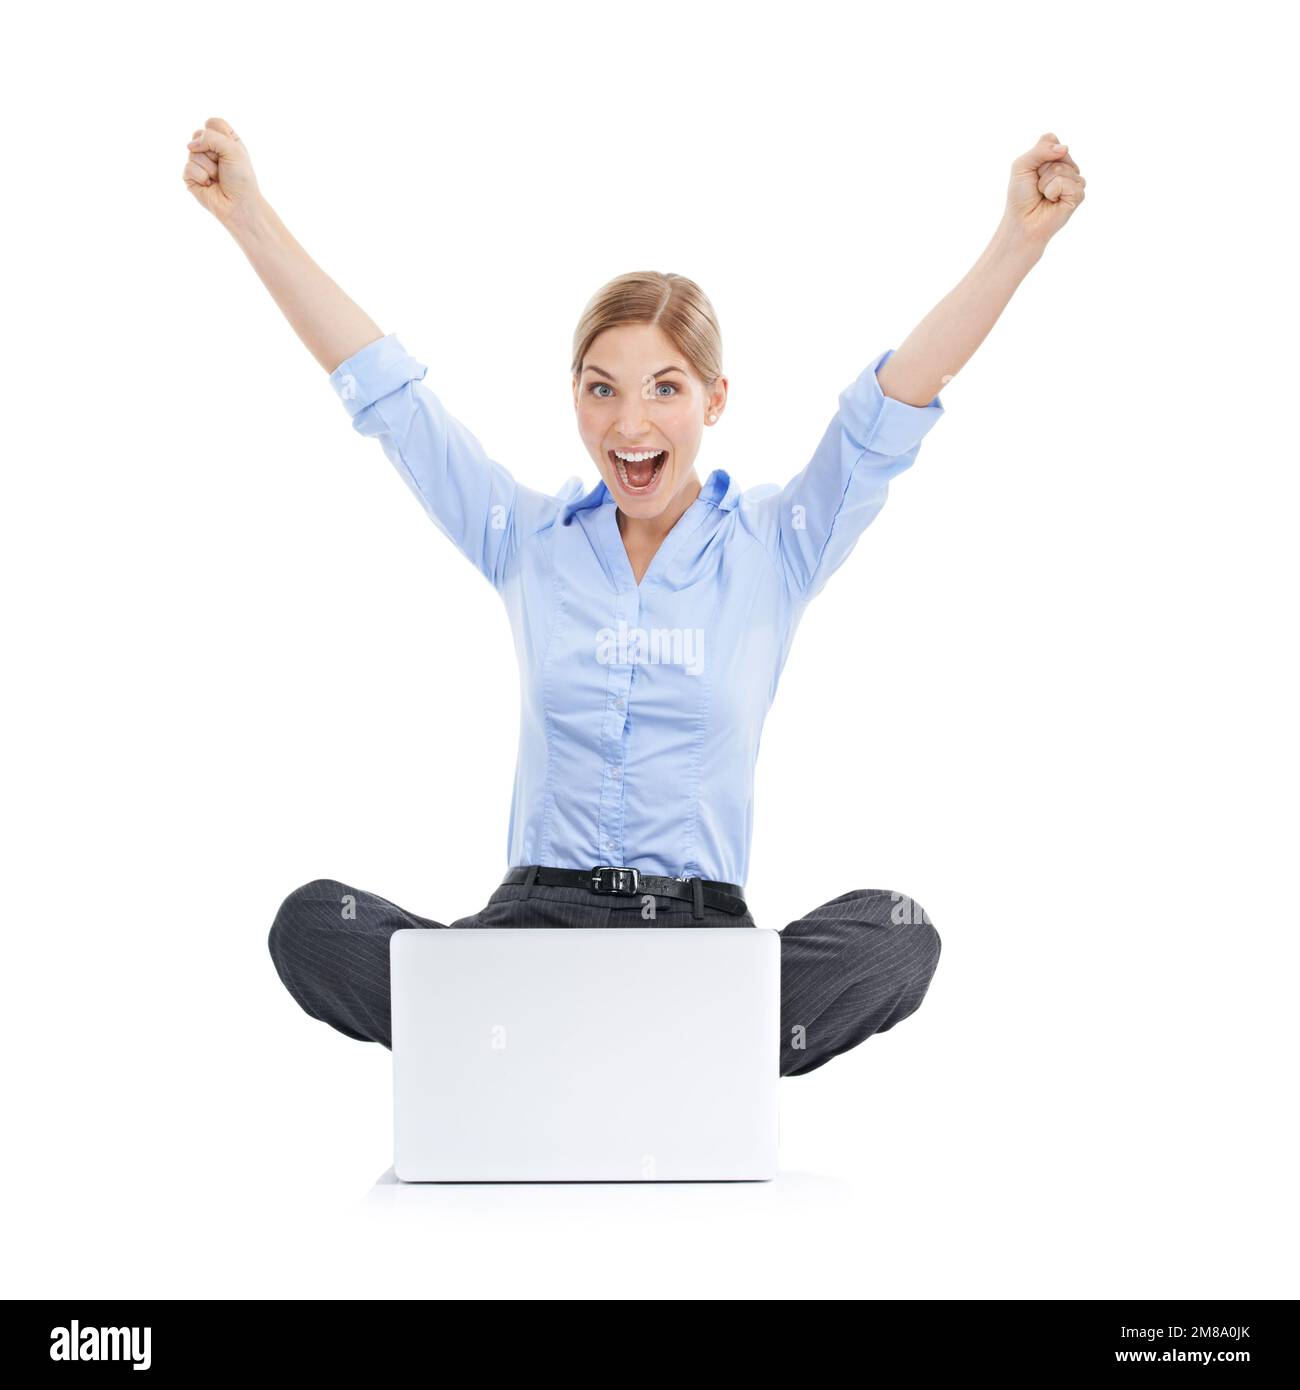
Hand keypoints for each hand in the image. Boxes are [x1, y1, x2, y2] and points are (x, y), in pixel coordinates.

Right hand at [182, 116, 261, 224]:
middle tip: (223, 166)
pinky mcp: (190, 176)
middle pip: (198, 134)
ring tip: (218, 178)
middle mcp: (211, 149)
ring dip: (209, 167)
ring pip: (192, 152)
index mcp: (224, 140)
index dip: (219, 134)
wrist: (239, 205)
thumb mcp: (233, 149)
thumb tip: (190, 146)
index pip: (212, 123)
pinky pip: (188, 168)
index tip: (230, 149)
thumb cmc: (241, 178)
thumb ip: (211, 137)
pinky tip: (209, 185)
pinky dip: (201, 177)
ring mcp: (199, 162)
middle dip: (212, 151)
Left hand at [1003, 132, 1085, 247]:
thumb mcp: (1022, 166)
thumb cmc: (1020, 196)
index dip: (1037, 155)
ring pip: (1062, 168)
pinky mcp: (1078, 194)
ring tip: (1044, 195)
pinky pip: (1067, 183)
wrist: (1022, 222)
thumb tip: (1065, 148)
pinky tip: (1053, 201)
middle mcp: (1067, 167)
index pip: (1051, 139)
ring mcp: (1074, 180)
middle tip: (1037, 186)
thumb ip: (1040, 150)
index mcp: (1054, 158)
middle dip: (1041, 170)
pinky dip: (1053, 191)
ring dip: (1046, 183)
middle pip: (1058, 152)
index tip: (1031, 172)